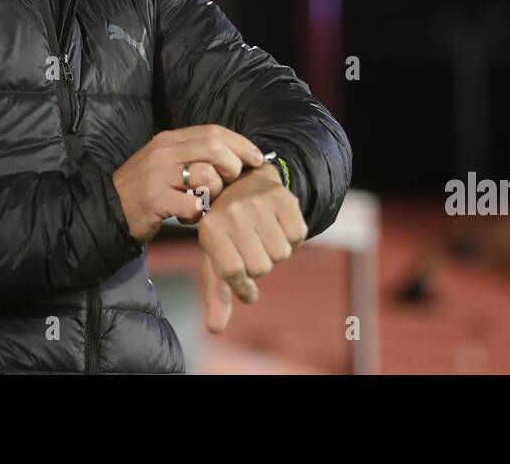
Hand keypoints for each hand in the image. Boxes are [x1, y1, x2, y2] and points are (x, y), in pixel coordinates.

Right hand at [112, 125, 265, 241]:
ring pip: (207, 175)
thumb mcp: (166, 162)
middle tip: (233, 181)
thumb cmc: (145, 187)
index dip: (240, 143)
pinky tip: (189, 216)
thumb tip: (236, 155)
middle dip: (233, 165)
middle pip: (214, 147)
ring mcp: (159, 175)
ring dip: (215, 192)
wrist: (108, 208)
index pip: (213, 131)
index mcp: (169, 139)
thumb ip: (194, 154)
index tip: (256, 158)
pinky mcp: (156, 200)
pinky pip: (194, 205)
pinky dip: (199, 213)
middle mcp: (164, 152)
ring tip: (204, 201)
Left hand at [199, 162, 306, 333]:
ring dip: (276, 251)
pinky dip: (293, 237)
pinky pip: (298, 235)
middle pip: (260, 266)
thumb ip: (216, 294)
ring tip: (264, 235)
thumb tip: (215, 328)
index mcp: (211, 229)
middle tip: (253, 250)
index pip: (233, 272)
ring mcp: (257, 203)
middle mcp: (232, 214)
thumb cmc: (227, 228)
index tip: (247, 289)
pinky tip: (279, 225)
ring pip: (281, 253)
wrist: (243, 181)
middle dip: (260, 265)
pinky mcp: (282, 197)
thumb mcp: (216, 257)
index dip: (243, 287)